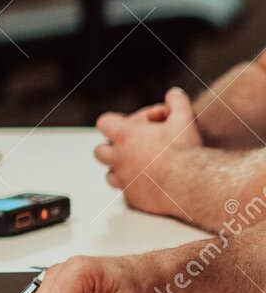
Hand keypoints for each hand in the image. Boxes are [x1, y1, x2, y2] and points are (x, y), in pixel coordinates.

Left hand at [94, 88, 200, 216]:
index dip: (113, 123)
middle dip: (112, 148)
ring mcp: (123, 180)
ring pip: (110, 174)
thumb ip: (177, 102)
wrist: (193, 184)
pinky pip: (125, 193)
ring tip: (141, 166)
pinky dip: (132, 188)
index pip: (104, 123)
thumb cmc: (186, 150)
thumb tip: (173, 93)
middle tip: (132, 148)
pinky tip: (149, 185)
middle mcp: (118, 158)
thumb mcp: (184, 119)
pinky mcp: (132, 198)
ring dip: (120, 169)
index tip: (125, 126)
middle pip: (100, 151)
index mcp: (125, 136)